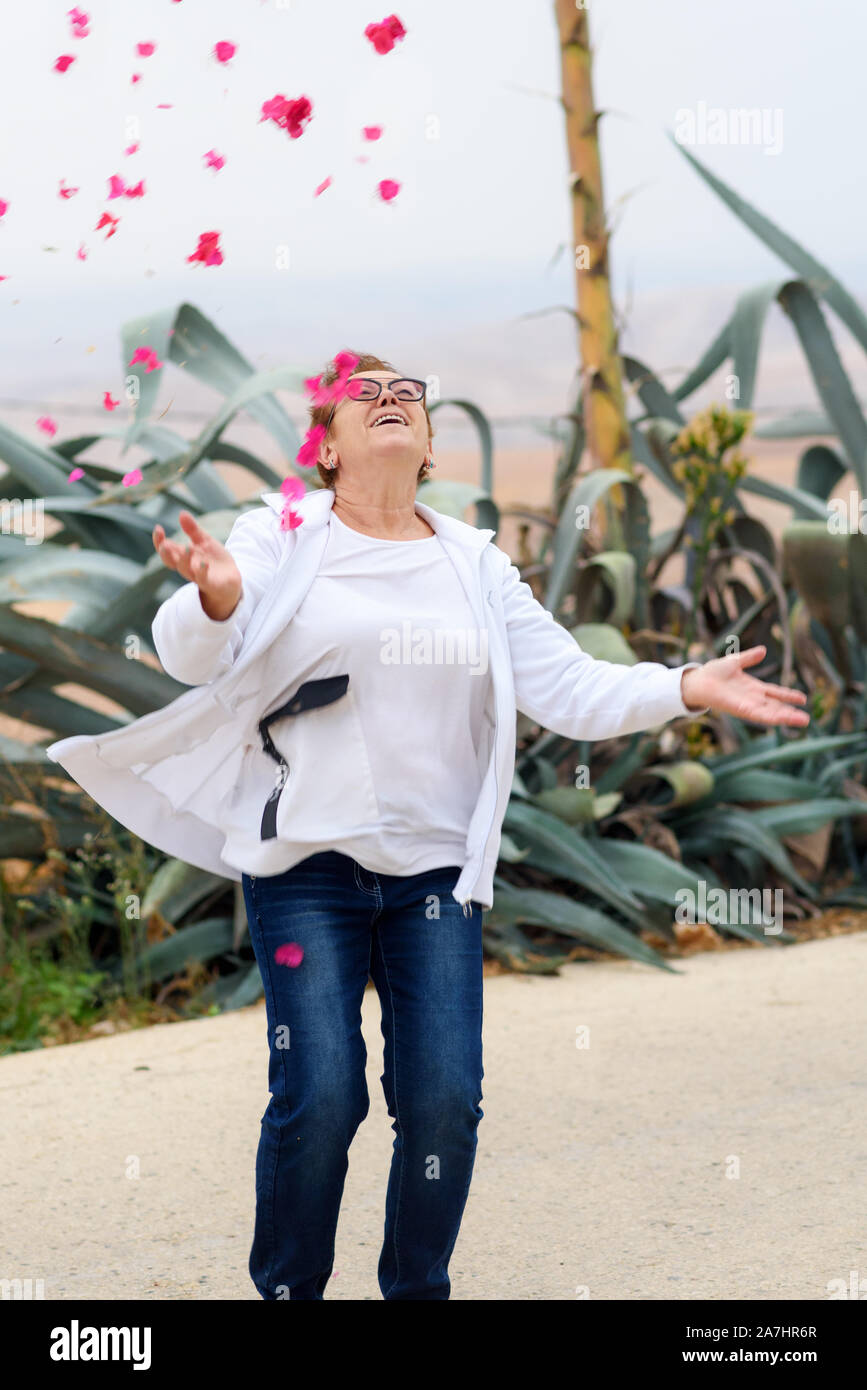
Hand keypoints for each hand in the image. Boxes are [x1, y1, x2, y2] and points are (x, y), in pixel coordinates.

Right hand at [152, 510, 241, 621]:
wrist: (230, 579)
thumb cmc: (214, 560)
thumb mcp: (205, 541)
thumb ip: (193, 530)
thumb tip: (182, 513)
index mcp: (183, 555)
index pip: (166, 549)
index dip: (159, 540)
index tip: (158, 528)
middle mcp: (187, 566)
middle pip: (170, 561)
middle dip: (166, 553)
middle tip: (164, 544)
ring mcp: (197, 575)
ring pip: (185, 570)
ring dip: (184, 559)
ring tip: (188, 548)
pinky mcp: (209, 583)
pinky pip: (203, 579)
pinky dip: (202, 571)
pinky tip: (204, 563)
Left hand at [681, 646, 809, 727]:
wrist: (697, 679)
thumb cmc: (713, 672)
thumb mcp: (735, 662)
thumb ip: (749, 657)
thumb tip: (763, 650)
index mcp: (753, 687)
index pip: (775, 692)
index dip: (788, 695)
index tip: (803, 699)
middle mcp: (752, 698)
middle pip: (776, 706)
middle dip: (791, 712)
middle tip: (807, 719)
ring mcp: (747, 704)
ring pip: (771, 712)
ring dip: (786, 717)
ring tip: (803, 721)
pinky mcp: (740, 709)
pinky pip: (758, 714)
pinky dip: (771, 716)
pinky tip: (782, 719)